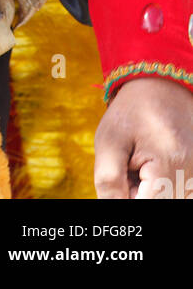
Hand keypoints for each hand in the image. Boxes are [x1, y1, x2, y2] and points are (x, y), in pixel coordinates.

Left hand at [94, 76, 192, 198]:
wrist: (161, 87)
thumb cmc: (131, 111)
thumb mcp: (110, 140)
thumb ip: (108, 180)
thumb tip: (110, 207)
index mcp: (170, 166)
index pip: (147, 207)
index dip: (124, 200)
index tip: (118, 178)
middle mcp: (190, 177)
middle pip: (157, 204)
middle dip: (134, 194)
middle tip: (127, 166)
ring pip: (165, 199)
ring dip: (146, 191)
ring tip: (138, 163)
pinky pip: (172, 193)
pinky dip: (156, 187)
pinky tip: (150, 167)